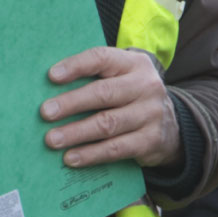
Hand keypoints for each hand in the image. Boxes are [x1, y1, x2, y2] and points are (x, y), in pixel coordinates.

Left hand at [41, 47, 178, 170]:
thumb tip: (50, 89)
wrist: (171, 126)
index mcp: (134, 63)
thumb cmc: (131, 97)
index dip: (76, 66)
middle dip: (71, 103)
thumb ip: (95, 78)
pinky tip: (71, 157)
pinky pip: (116, 149)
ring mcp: (150, 114)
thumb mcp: (122, 78)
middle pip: (104, 93)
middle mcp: (146, 86)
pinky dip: (91, 154)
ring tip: (52, 139)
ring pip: (108, 124)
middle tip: (45, 113)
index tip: (51, 76)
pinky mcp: (150, 140)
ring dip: (76, 133)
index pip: (102, 59)